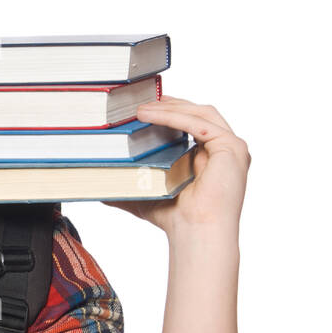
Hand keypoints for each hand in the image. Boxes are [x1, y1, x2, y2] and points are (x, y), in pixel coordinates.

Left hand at [102, 97, 249, 235]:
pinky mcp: (232, 148)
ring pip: (200, 114)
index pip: (191, 122)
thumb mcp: (146, 194)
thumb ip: (129, 186)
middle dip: (170, 103)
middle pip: (197, 113)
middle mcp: (225, 150)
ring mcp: (232, 148)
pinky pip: (199, 124)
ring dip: (170, 107)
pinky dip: (175, 117)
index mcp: (211, 156)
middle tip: (143, 99)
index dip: (170, 110)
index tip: (146, 104)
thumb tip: (99, 187)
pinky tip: (153, 115)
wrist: (195, 233)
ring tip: (142, 108)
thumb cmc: (176, 218)